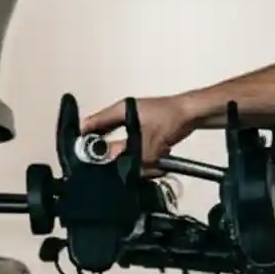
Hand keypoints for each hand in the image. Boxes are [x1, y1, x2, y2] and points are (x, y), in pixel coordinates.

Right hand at [81, 96, 199, 165]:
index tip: (79, 151)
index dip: (83, 136)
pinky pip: (134, 142)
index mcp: (120, 110)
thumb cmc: (172, 119)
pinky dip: (136, 152)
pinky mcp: (146, 127)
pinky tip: (146, 161)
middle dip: (105, 148)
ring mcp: (136, 119)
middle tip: (101, 163)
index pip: (93, 122)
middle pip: (104, 132)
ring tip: (131, 163)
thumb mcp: (146, 142)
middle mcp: (125, 113)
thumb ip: (124, 153)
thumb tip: (105, 159)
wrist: (195, 114)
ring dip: (125, 153)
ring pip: (121, 140)